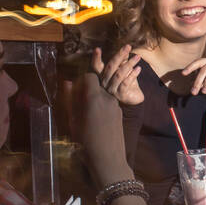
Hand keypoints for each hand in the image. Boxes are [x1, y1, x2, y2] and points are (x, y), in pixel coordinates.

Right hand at [75, 59, 132, 185]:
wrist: (107, 158)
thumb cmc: (84, 142)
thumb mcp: (73, 120)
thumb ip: (72, 99)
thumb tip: (68, 82)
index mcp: (92, 99)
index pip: (91, 76)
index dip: (87, 73)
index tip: (83, 76)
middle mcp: (106, 98)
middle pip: (110, 74)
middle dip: (117, 58)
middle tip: (127, 46)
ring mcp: (115, 104)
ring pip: (120, 82)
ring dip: (127, 68)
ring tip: (136, 56)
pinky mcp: (120, 111)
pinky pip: (121, 92)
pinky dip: (126, 83)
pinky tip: (130, 76)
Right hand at [93, 44, 143, 105]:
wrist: (134, 97)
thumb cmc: (127, 82)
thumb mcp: (125, 70)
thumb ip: (124, 60)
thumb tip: (126, 48)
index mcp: (103, 75)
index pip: (96, 66)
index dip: (95, 58)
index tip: (97, 48)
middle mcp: (105, 82)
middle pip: (110, 67)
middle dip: (119, 55)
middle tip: (128, 47)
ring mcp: (112, 89)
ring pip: (119, 74)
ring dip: (129, 64)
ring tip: (138, 57)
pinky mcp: (120, 95)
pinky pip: (126, 83)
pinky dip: (133, 75)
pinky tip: (138, 68)